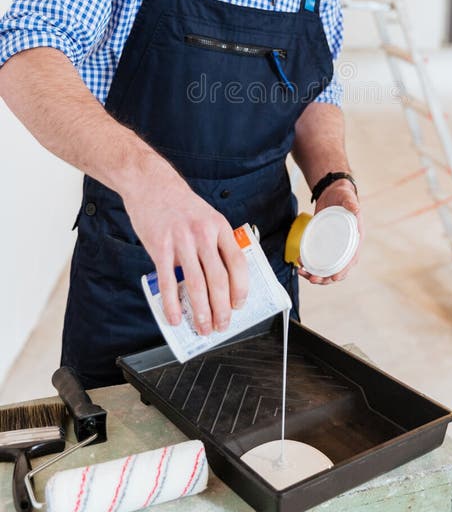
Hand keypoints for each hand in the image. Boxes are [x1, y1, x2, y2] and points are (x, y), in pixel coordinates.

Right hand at [122, 164, 247, 335]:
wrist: (150, 183)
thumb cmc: (179, 203)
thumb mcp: (207, 216)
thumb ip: (215, 242)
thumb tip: (222, 278)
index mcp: (219, 226)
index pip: (237, 263)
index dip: (240, 288)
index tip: (239, 305)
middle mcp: (203, 234)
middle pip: (218, 280)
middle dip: (221, 309)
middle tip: (221, 325)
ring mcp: (181, 241)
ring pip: (196, 285)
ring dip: (201, 312)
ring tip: (202, 327)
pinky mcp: (160, 247)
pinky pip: (167, 283)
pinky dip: (172, 305)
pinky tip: (174, 318)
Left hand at [297, 179, 362, 285]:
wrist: (332, 193)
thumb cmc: (343, 196)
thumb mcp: (348, 198)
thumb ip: (351, 203)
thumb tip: (355, 208)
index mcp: (355, 239)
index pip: (351, 260)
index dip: (344, 270)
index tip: (335, 278)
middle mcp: (345, 247)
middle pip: (338, 269)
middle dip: (326, 278)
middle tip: (312, 279)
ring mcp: (334, 247)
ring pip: (326, 268)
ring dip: (315, 275)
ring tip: (302, 272)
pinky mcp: (323, 245)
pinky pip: (318, 259)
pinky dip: (309, 264)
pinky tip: (299, 263)